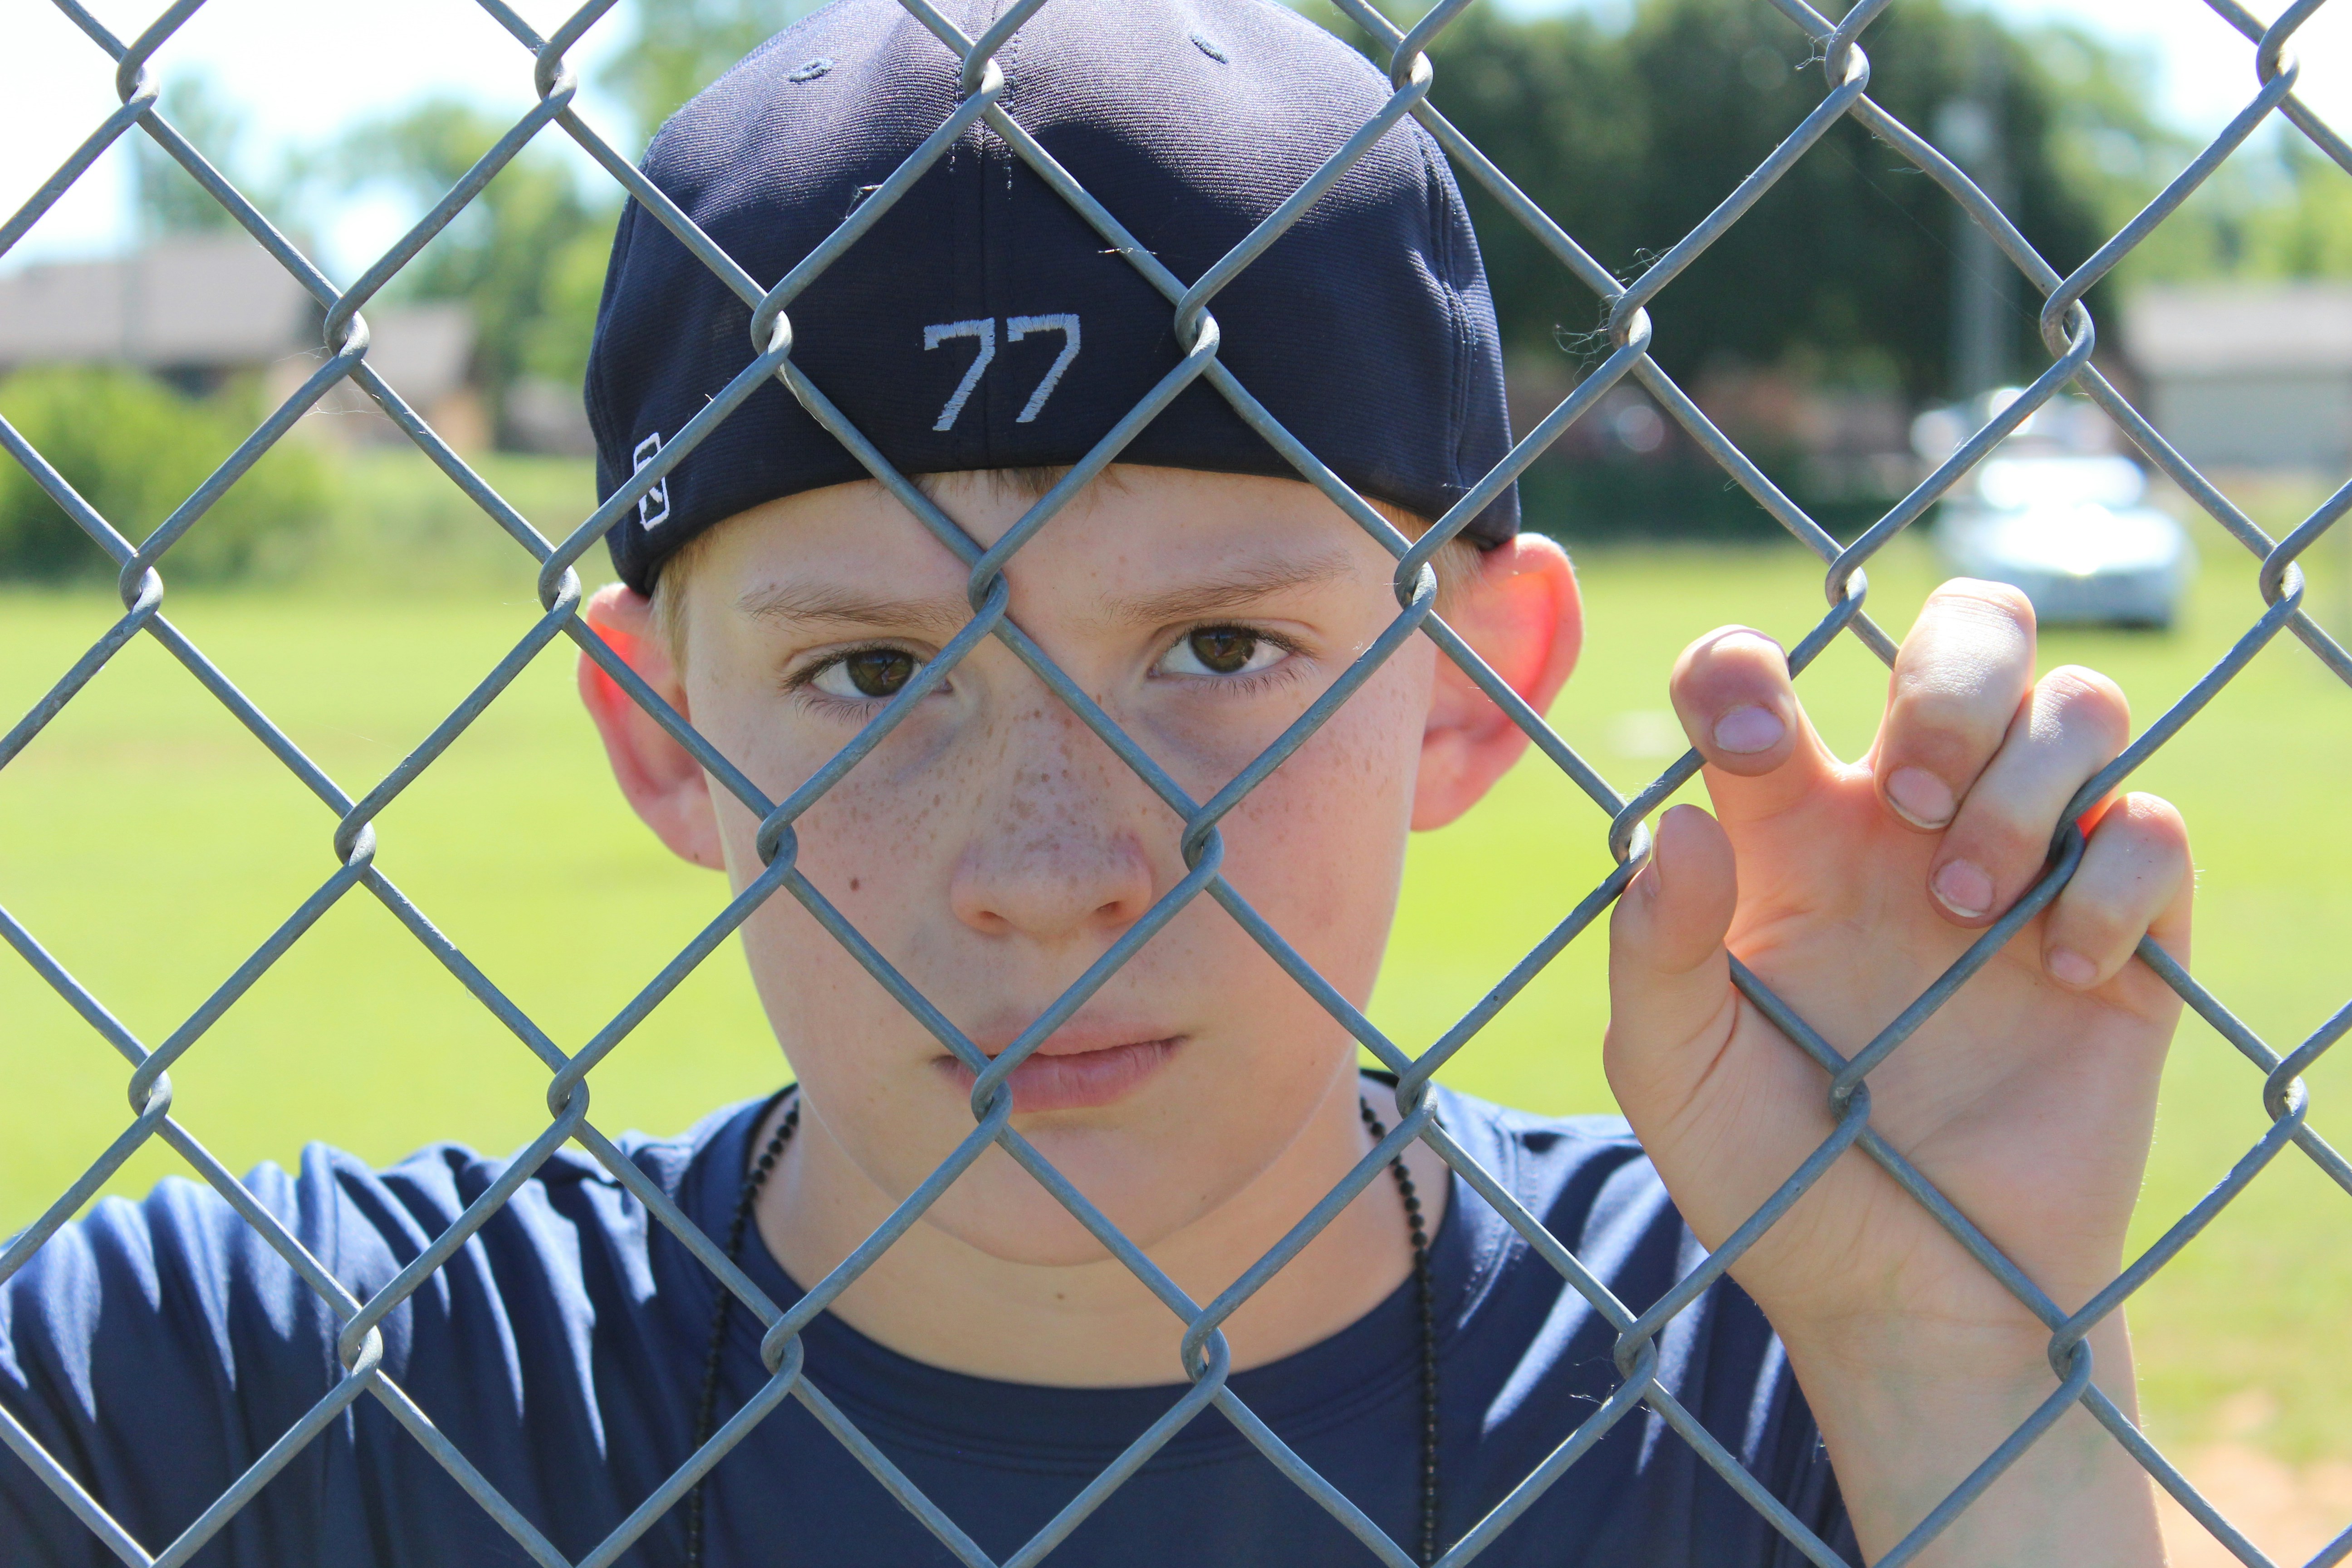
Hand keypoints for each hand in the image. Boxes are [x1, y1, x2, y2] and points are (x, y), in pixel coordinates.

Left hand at [1604, 581, 2188, 1566]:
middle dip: (1950, 679)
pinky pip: (2152, 828)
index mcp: (1783, 833)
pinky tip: (2064, 971)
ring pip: (2077, 705)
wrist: (1902, 1300)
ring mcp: (2023, 869)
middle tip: (1909, 799)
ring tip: (1968, 906)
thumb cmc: (1770, 1177)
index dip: (1742, 668)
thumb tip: (1683, 822)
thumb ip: (1654, 948)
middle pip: (1969, 634)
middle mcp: (1905, 827)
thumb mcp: (1672, 1075)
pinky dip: (2116, 878)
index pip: (1757, 680)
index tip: (1747, 741)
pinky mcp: (2124, 940)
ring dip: (2026, 780)